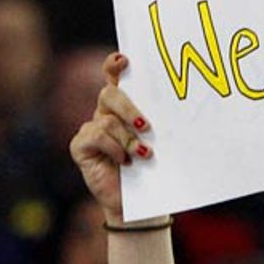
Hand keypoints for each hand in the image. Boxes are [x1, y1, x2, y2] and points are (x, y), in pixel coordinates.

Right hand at [68, 52, 152, 223]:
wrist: (137, 203)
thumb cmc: (153, 169)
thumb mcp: (161, 141)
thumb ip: (161, 122)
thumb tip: (183, 104)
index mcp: (126, 106)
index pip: (115, 76)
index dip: (115, 64)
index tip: (124, 60)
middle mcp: (106, 112)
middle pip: (109, 94)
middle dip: (129, 107)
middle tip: (146, 126)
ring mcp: (91, 128)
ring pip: (107, 119)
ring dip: (128, 138)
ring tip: (143, 154)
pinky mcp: (80, 145)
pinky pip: (95, 135)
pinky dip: (114, 148)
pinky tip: (123, 161)